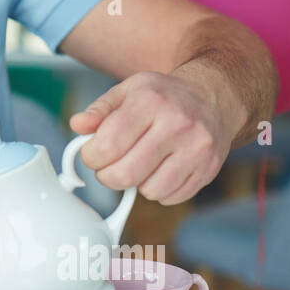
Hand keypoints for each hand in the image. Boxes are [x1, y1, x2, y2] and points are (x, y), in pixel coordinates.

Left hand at [68, 69, 238, 205]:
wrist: (212, 97)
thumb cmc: (163, 96)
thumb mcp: (128, 91)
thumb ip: (99, 110)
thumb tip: (77, 126)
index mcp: (150, 102)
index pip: (108, 144)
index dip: (91, 157)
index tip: (92, 155)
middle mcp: (177, 125)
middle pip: (126, 174)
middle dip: (108, 176)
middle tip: (108, 167)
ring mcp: (196, 149)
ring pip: (149, 190)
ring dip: (136, 184)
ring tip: (139, 165)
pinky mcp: (208, 169)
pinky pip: (171, 197)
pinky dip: (158, 190)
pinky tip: (159, 171)